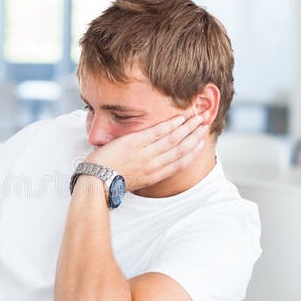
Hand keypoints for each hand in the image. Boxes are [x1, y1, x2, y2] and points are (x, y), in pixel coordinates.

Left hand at [86, 114, 208, 191]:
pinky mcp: (135, 144)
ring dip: (188, 128)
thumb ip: (142, 174)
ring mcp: (145, 154)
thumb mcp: (131, 182)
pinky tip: (179, 118)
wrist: (96, 181)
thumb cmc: (108, 182)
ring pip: (173, 140)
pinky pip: (158, 133)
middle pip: (181, 150)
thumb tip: (146, 170)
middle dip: (195, 137)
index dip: (193, 152)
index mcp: (153, 177)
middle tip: (205, 125)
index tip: (201, 143)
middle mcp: (153, 166)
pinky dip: (171, 125)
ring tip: (198, 118)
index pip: (179, 163)